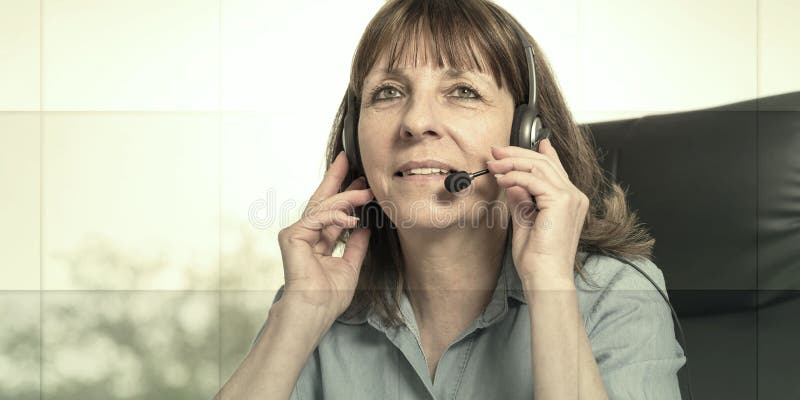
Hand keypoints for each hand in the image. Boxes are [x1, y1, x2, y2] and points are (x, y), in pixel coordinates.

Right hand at [277, 151, 372, 318]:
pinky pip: (317, 217)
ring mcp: (297, 234)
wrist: (315, 310)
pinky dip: (335, 215)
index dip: (345, 195)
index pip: (332, 212)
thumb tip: (365, 226)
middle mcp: (306, 234)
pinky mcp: (292, 236)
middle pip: (322, 201)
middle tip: (349, 160)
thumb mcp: (352, 265)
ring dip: (346, 197)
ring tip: (366, 191)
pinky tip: (352, 218)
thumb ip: (357, 245)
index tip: (360, 179)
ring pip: (323, 207)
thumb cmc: (329, 296)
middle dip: (337, 180)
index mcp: (319, 242)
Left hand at [486, 138, 589, 282]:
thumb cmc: (538, 260)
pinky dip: (514, 176)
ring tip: (493, 165)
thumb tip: (512, 184)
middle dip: (517, 154)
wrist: (546, 278)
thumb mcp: (525, 223)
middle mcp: (574, 196)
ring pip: (539, 166)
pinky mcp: (561, 202)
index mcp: (570, 201)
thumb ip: (521, 202)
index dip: (534, 153)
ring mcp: (571, 198)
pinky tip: (501, 179)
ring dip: (512, 162)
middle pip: (544, 162)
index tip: (511, 149)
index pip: (553, 168)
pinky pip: (533, 180)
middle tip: (495, 152)